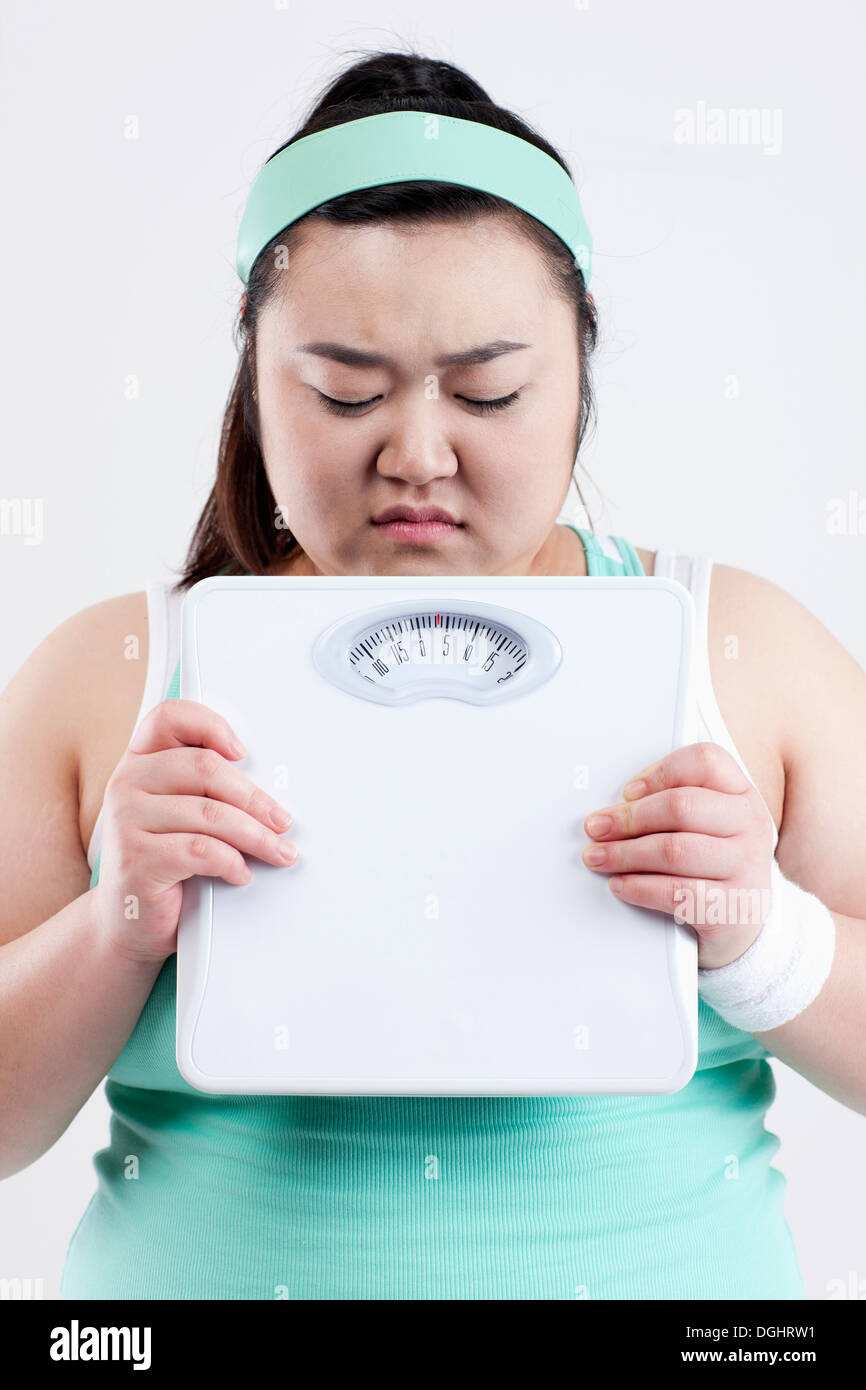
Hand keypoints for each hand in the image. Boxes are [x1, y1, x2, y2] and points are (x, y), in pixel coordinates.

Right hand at [92, 699, 298, 964]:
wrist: (127, 922)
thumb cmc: (163, 861)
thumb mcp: (180, 814)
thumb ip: (206, 789)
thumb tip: (269, 786)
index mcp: (139, 761)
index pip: (169, 717)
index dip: (210, 725)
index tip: (243, 751)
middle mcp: (126, 783)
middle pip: (205, 768)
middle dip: (255, 798)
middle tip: (283, 820)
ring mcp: (126, 821)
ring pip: (210, 814)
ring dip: (257, 836)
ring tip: (278, 851)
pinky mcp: (136, 859)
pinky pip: (201, 851)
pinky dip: (233, 863)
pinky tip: (242, 873)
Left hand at [581, 742, 776, 968]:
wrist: (742, 924)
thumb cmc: (714, 866)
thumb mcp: (708, 826)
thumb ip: (674, 805)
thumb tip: (618, 806)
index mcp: (742, 795)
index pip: (706, 762)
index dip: (660, 772)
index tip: (627, 792)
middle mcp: (749, 825)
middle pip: (681, 805)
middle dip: (629, 817)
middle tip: (597, 827)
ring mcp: (746, 866)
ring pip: (673, 850)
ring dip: (624, 853)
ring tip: (599, 857)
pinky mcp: (732, 907)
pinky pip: (676, 892)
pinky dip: (639, 888)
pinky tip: (620, 885)